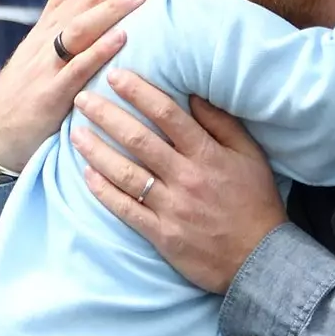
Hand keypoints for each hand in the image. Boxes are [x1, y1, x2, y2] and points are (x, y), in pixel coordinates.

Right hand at [0, 0, 148, 174]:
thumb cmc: (21, 96)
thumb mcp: (35, 55)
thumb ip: (56, 26)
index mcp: (45, 31)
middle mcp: (45, 42)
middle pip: (83, 3)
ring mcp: (46, 67)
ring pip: (80, 28)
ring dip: (112, 9)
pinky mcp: (50, 95)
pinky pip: (76, 69)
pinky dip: (99, 50)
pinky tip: (123, 37)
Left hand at [71, 78, 284, 291]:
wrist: (260, 259)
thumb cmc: (255, 202)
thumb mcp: (250, 156)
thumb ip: (222, 124)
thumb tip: (194, 94)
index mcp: (208, 155)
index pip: (167, 115)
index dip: (139, 92)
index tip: (116, 76)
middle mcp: (186, 178)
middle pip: (138, 140)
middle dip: (106, 115)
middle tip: (83, 99)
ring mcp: (172, 208)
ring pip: (125, 174)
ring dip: (96, 151)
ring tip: (75, 133)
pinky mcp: (162, 235)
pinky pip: (126, 209)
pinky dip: (104, 191)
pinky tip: (86, 175)